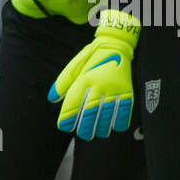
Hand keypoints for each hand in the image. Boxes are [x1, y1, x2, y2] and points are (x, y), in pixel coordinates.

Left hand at [48, 9, 140, 140]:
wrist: (115, 44)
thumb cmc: (91, 58)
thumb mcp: (73, 67)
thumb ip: (62, 83)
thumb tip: (51, 99)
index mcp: (84, 77)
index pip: (74, 101)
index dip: (68, 116)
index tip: (63, 127)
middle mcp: (99, 83)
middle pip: (91, 110)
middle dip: (86, 126)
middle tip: (83, 135)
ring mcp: (114, 87)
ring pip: (107, 113)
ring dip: (102, 126)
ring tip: (97, 133)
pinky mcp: (127, 90)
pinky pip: (125, 110)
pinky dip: (120, 121)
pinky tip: (114, 127)